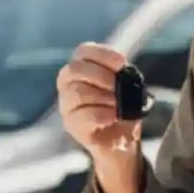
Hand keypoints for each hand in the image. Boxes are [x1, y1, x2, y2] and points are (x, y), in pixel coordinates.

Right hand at [58, 43, 144, 192]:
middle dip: (101, 76)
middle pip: (75, 70)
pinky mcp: (71, 125)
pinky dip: (99, 114)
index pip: (83, 52)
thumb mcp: (126, 87)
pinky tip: (112, 116)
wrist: (122, 140)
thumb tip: (123, 73)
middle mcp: (69, 84)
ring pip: (76, 93)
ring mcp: (67, 105)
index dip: (102, 54)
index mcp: (82, 69)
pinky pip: (80, 116)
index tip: (122, 64)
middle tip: (118, 87)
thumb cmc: (123, 109)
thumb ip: (122, 76)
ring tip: (118, 105)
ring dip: (102, 97)